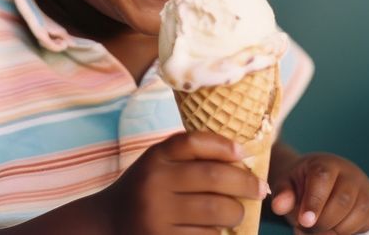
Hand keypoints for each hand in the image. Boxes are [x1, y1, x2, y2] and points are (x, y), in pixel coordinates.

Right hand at [101, 131, 269, 233]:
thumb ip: (190, 154)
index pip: (193, 142)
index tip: (244, 154)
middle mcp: (153, 184)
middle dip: (245, 184)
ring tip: (236, 212)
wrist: (108, 223)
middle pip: (213, 178)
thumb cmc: (146, 188)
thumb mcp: (158, 163)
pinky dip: (218, 234)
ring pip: (216, 212)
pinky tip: (216, 230)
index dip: (223, 145)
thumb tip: (241, 155)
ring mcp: (157, 217)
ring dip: (235, 213)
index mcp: (154, 158)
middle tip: (260, 189)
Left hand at [269, 152, 368, 233]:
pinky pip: (363, 224)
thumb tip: (278, 206)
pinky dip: (345, 232)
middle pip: (342, 200)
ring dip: (334, 229)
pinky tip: (330, 229)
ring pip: (356, 214)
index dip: (314, 202)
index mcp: (326, 163)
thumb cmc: (301, 184)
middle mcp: (350, 174)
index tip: (304, 221)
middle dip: (322, 221)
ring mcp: (364, 190)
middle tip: (304, 228)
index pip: (323, 179)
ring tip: (315, 228)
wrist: (319, 183)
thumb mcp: (286, 184)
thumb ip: (282, 194)